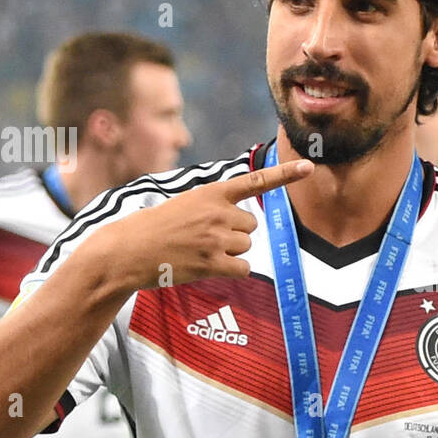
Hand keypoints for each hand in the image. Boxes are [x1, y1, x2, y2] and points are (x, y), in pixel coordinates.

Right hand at [100, 158, 313, 291]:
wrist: (128, 250)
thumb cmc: (154, 227)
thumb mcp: (184, 203)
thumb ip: (213, 206)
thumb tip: (243, 226)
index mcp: (211, 192)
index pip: (255, 181)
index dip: (285, 175)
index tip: (309, 167)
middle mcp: (218, 213)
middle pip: (252, 225)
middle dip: (235, 232)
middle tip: (204, 236)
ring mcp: (216, 238)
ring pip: (246, 246)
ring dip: (230, 251)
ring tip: (200, 251)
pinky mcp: (213, 263)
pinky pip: (243, 267)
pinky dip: (232, 270)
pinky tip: (209, 267)